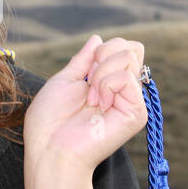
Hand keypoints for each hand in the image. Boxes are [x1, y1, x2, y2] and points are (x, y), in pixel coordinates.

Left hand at [24, 34, 147, 174]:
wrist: (51, 150)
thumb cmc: (50, 122)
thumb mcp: (64, 80)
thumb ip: (83, 59)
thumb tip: (98, 39)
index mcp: (108, 83)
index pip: (123, 47)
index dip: (102, 50)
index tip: (85, 72)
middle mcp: (124, 91)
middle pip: (133, 48)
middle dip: (104, 55)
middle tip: (89, 82)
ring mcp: (132, 101)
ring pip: (130, 56)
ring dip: (101, 72)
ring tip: (91, 98)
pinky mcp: (137, 113)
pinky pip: (126, 77)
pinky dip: (106, 84)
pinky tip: (99, 104)